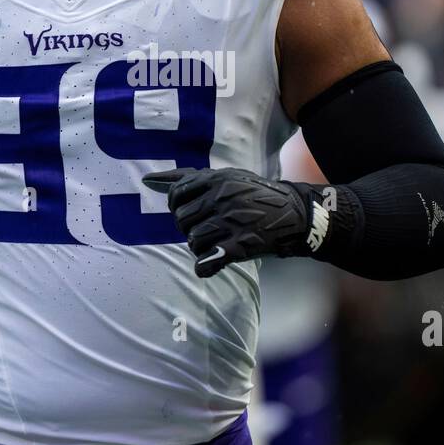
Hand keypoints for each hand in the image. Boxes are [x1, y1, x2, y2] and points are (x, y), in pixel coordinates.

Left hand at [142, 167, 314, 277]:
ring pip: (192, 242)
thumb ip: (189, 179)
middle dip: (190, 227)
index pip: (176, 194)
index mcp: (217, 179)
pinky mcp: (240, 246)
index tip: (192, 211)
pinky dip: (205, 267)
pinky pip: (205, 263)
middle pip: (181, 220)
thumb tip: (148, 180)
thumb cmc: (254, 195)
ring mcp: (231, 222)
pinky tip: (213, 262)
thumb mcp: (226, 177)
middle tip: (208, 228)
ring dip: (201, 247)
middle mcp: (222, 198)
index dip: (178, 206)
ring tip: (216, 243)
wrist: (294, 214)